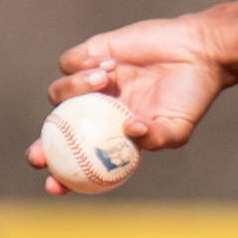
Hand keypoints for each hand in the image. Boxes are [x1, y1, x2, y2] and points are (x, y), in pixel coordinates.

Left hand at [35, 14, 233, 188]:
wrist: (197, 52)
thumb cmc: (190, 95)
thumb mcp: (178, 126)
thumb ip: (156, 137)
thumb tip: (129, 130)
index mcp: (110, 135)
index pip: (78, 160)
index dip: (61, 175)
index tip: (56, 186)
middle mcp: (94, 111)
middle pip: (54, 133)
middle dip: (40, 146)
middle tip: (40, 154)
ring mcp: (90, 84)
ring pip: (58, 94)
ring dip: (74, 89)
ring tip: (105, 80)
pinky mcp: (90, 54)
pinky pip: (68, 63)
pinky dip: (82, 66)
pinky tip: (110, 65)